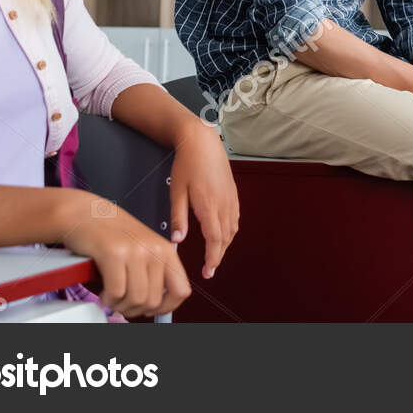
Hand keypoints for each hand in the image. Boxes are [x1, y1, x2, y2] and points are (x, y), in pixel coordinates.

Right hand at [59, 192, 191, 318]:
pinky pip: (116, 292)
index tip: (152, 310)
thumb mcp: (142, 249)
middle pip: (154, 300)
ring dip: (120, 305)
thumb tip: (157, 305)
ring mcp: (135, 251)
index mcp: (165, 250)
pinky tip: (104, 290)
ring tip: (113, 296)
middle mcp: (154, 249)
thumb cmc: (111, 233)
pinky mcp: (114, 254)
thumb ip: (153, 272)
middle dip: (135, 309)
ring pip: (136, 299)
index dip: (166, 307)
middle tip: (123, 303)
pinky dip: (108, 298)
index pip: (181, 290)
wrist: (85, 214)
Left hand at [169, 124, 239, 277]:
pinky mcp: (233, 192)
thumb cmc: (186, 164)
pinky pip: (235, 217)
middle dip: (219, 256)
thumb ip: (178, 217)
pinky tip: (224, 234)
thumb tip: (177, 241)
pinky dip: (231, 231)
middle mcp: (224, 204)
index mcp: (209, 206)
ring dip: (225, 245)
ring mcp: (231, 198)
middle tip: (209, 269)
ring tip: (215, 255)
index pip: (215, 240)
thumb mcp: (177, 192)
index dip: (213, 258)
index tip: (207, 271)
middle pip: (226, 237)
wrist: (202, 140)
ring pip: (233, 229)